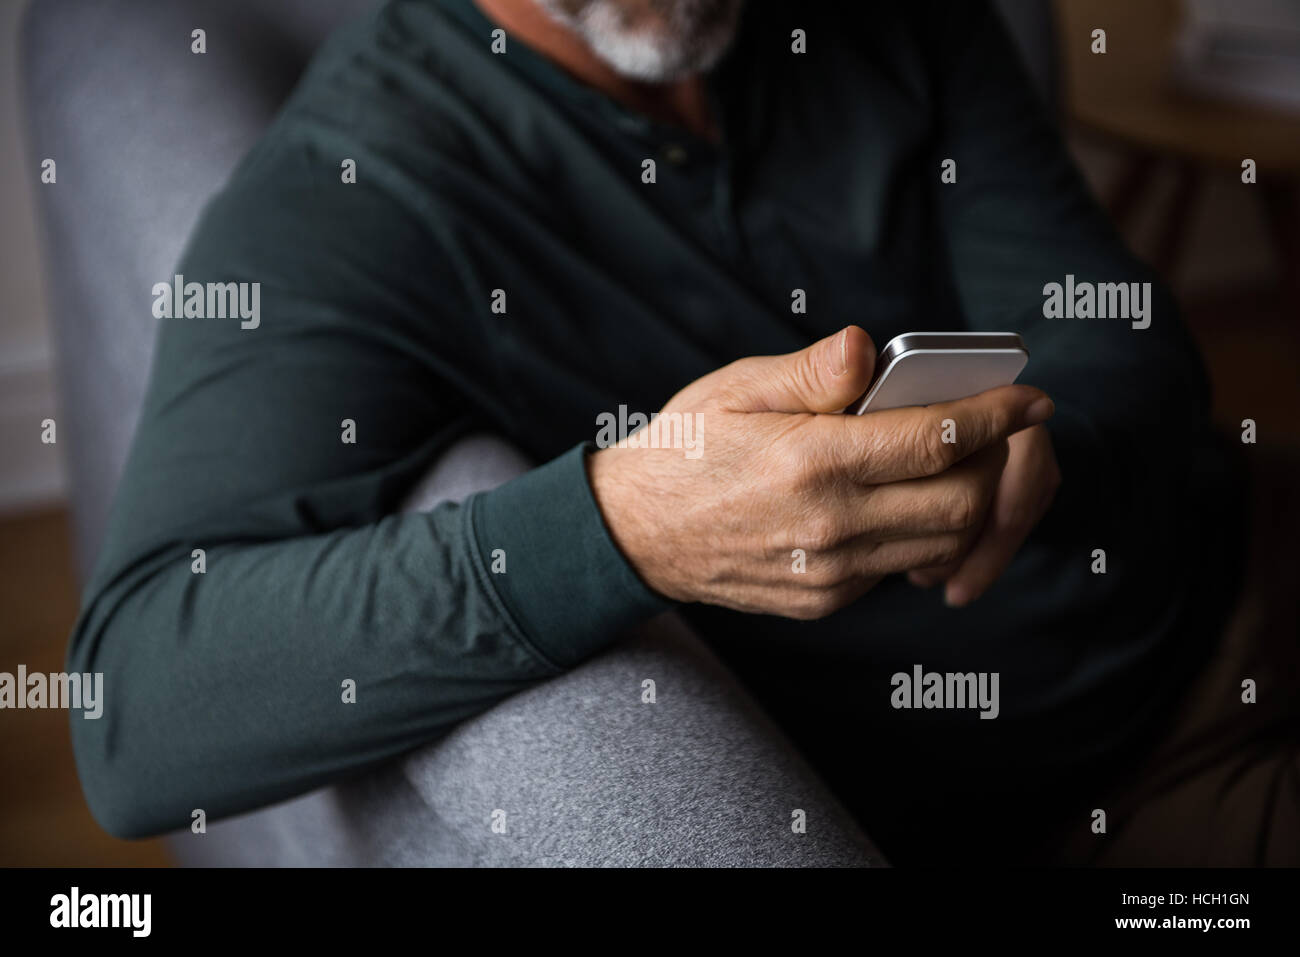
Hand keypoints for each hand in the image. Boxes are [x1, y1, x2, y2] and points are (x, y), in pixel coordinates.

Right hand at [587, 326, 1054, 618]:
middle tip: (990, 430)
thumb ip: (810, 371)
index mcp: (812, 460)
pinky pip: (899, 569)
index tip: (1031, 396)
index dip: (998, 414)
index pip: (939, 438)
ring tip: (953, 465)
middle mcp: (830, 524)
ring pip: (942, 544)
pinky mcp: (823, 600)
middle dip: (994, 462)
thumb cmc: (686, 448)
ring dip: (966, 502)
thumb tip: (869, 347)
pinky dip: (920, 535)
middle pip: (961, 500)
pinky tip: (899, 502)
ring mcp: (829, 572)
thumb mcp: (735, 389)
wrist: (634, 534)